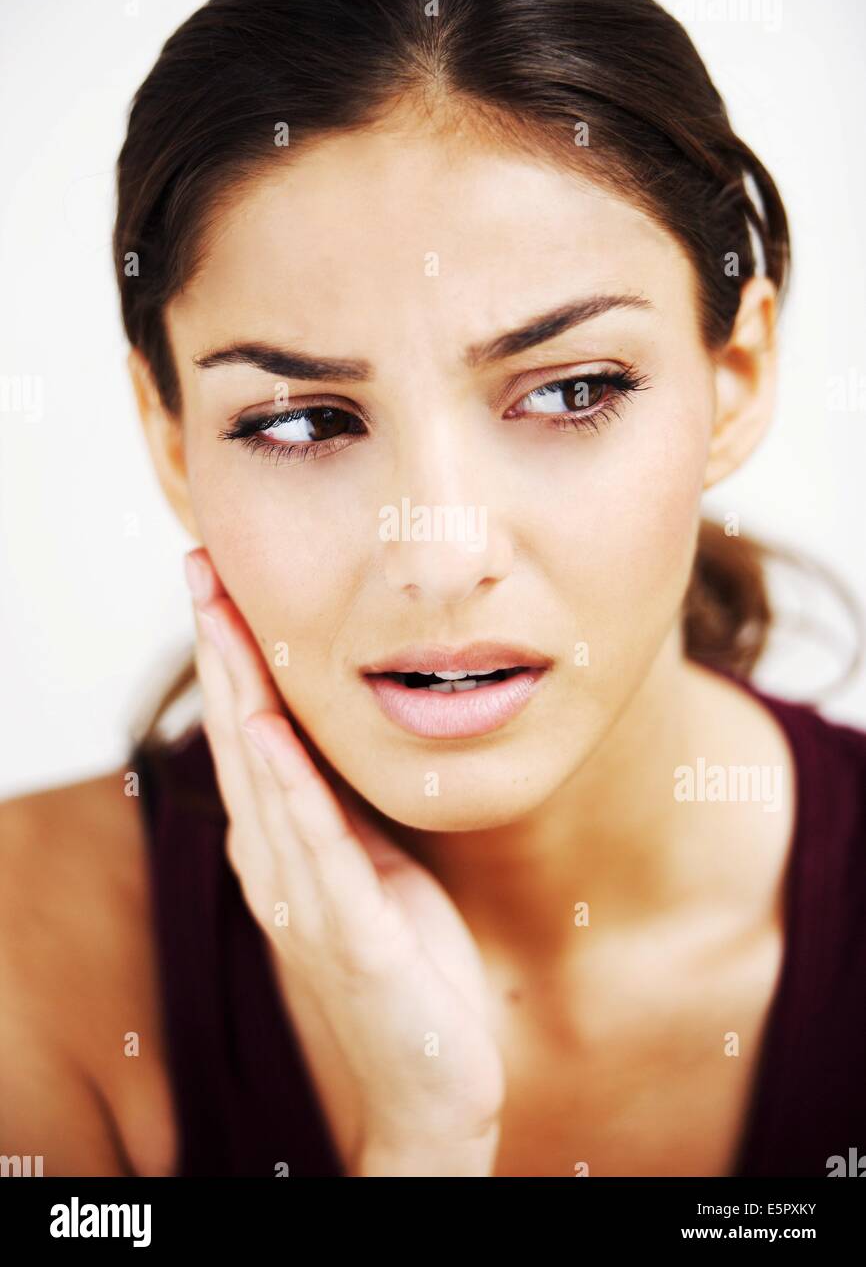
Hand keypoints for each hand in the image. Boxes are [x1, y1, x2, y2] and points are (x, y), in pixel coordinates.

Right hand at [184, 547, 504, 1164]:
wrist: (435, 1083)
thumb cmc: (409, 971)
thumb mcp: (373, 870)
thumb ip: (340, 812)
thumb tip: (327, 746)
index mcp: (286, 847)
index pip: (252, 732)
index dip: (233, 656)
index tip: (221, 580)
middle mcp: (278, 865)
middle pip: (239, 737)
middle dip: (220, 649)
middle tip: (200, 564)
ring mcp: (305, 900)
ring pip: (261, 777)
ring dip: (239, 692)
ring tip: (220, 616)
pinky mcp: (346, 935)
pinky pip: (312, 846)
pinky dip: (285, 786)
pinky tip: (266, 731)